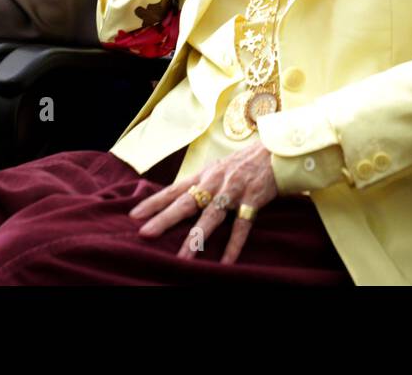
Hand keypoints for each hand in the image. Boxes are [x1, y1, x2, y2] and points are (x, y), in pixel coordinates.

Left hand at [131, 142, 277, 263]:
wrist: (277, 149)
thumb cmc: (245, 162)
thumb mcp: (219, 168)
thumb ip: (202, 184)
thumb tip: (179, 201)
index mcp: (205, 174)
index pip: (174, 189)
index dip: (154, 202)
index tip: (134, 215)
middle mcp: (216, 181)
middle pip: (186, 202)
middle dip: (165, 219)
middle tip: (145, 233)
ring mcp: (234, 189)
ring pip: (211, 216)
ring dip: (196, 237)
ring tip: (183, 257)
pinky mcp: (254, 197)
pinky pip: (242, 225)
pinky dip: (234, 244)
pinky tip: (225, 262)